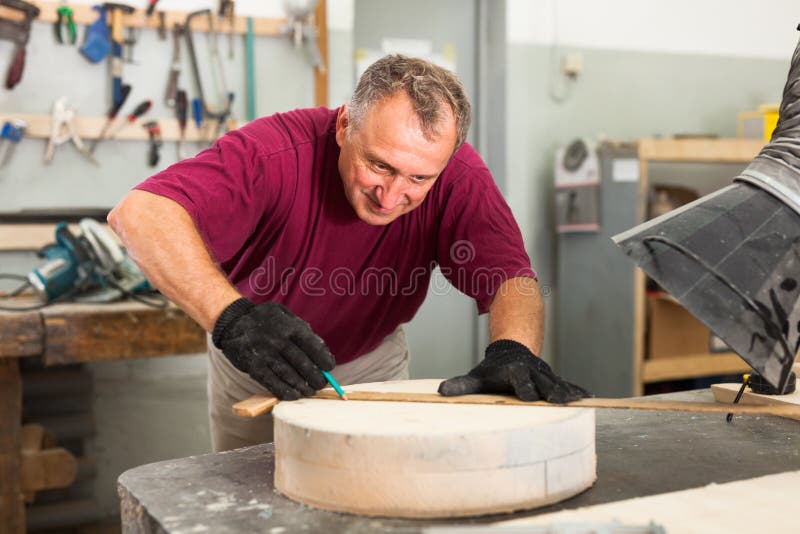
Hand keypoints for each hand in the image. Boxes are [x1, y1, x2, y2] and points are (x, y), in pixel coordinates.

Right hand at [212, 298, 334, 399]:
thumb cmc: (265, 319)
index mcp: (290, 327)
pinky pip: (272, 382)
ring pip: (289, 376)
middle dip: (316, 378)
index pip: (313, 346)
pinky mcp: (254, 366)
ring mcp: (265, 354)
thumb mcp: (285, 315)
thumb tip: (322, 350)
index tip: (329, 368)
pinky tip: (294, 395)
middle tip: (321, 384)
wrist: (233, 320)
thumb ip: (303, 330)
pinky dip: (285, 391)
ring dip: (302, 387)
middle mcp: (279, 341)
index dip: (324, 360)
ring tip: (310, 391)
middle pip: (303, 364)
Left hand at [438, 339, 590, 402]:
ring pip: (558, 382)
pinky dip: (577, 390)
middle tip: (559, 402)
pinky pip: (567, 384)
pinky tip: (588, 398)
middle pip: (543, 382)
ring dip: (568, 392)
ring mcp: (545, 374)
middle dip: (551, 392)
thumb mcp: (477, 378)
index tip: (530, 397)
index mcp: (514, 371)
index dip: (524, 387)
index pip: (520, 379)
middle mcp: (532, 371)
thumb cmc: (492, 371)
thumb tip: (441, 391)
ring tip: (580, 401)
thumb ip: (461, 386)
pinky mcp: (553, 379)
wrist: (511, 351)